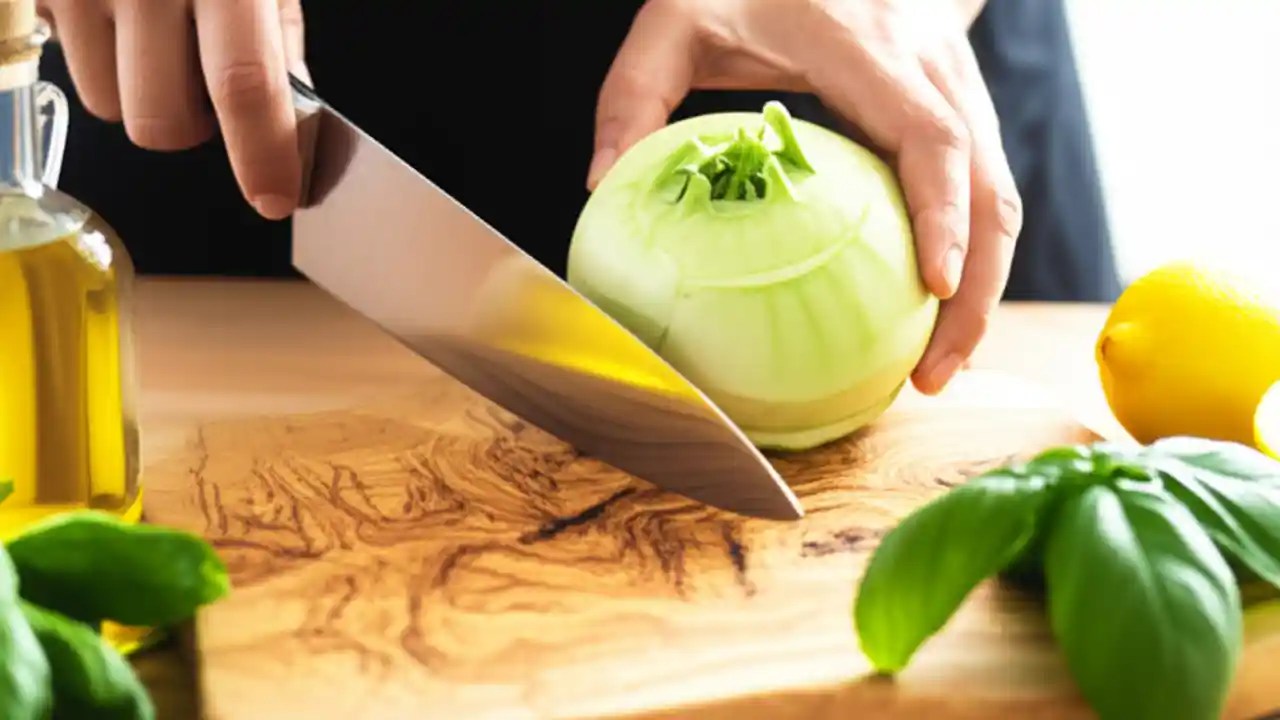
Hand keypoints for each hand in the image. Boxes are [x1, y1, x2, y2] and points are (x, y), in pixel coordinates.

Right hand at [39, 0, 307, 219]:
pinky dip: (92, 49)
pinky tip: (110, 4)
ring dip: (134, 87)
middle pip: (159, 123)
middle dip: (188, 125)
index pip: (244, 84)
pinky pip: (64, 58)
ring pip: (105, 104)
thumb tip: (291, 122)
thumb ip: (275, 35)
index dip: (263, 153)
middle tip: (199, 80)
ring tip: (147, 25)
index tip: (276, 195)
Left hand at [589, 0, 1022, 394]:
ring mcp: (958, 89)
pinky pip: (984, 194)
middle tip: (933, 375)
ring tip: (937, 368)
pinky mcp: (962, 112)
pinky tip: (933, 316)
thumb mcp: (680, 17)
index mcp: (867, 49)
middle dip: (979, 290)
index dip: (942, 215)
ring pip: (1000, 198)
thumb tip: (603, 185)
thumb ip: (634, 93)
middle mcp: (931, 69)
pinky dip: (971, 259)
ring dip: (985, 289)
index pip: (930, 137)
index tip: (935, 289)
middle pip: (988, 187)